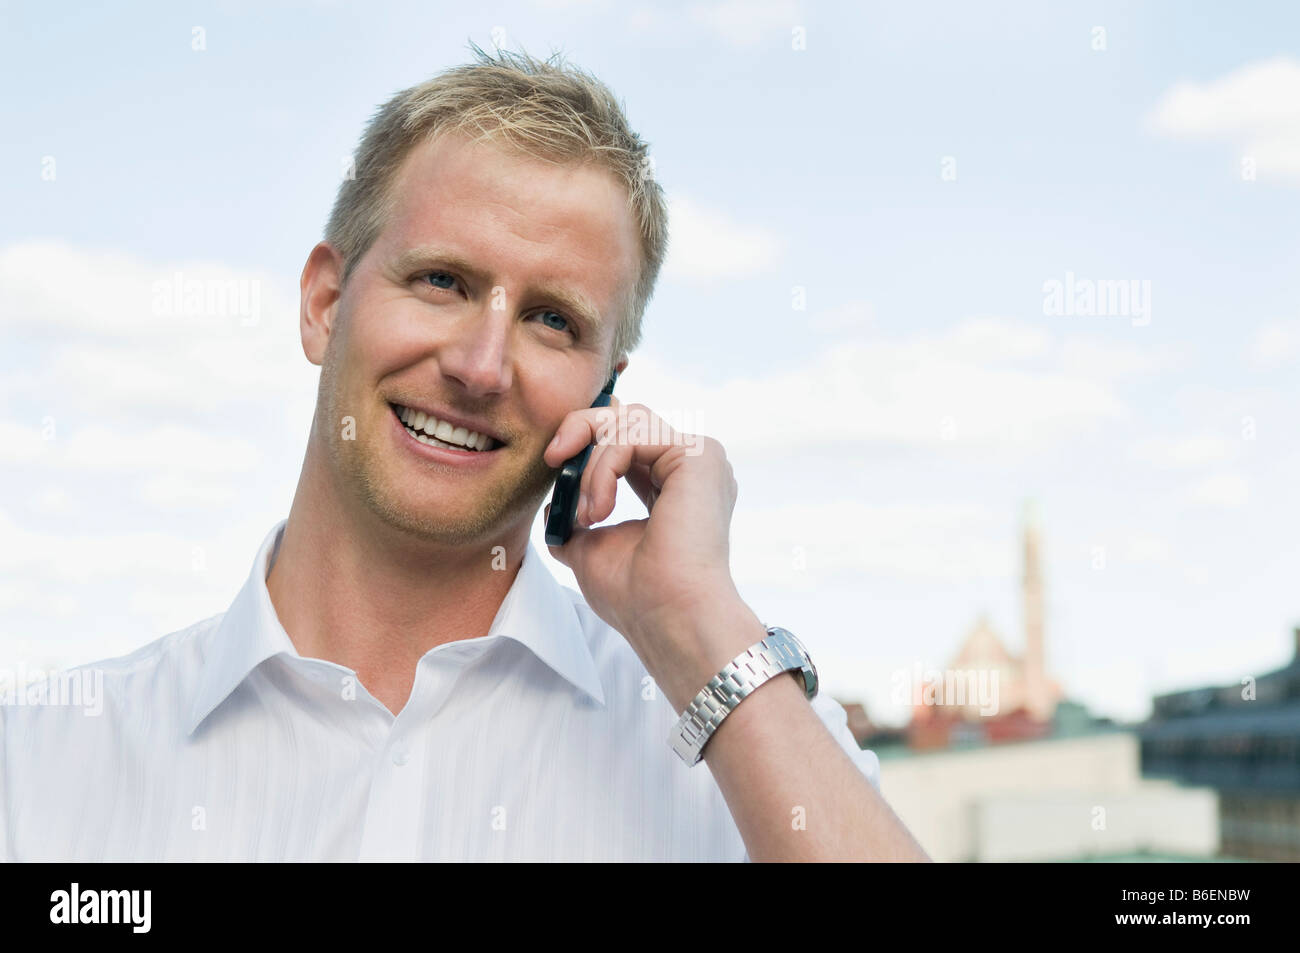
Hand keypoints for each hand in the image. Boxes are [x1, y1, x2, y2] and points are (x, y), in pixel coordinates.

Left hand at [543, 397, 761, 707]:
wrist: (667, 619)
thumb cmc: (636, 596)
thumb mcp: (591, 548)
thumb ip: (576, 517)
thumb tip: (554, 502)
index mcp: (672, 484)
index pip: (626, 437)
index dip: (587, 440)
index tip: (553, 461)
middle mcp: (691, 467)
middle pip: (626, 416)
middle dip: (581, 432)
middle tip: (554, 459)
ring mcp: (699, 458)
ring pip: (626, 422)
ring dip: (590, 466)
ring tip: (586, 515)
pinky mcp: (698, 455)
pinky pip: (632, 437)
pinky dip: (603, 470)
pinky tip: (600, 512)